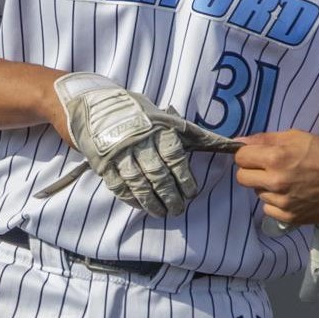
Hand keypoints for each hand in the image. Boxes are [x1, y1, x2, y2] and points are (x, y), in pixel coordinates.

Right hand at [37, 73, 241, 215]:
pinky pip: (118, 185)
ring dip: (151, 202)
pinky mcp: (102, 162)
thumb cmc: (134, 112)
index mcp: (157, 128)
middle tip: (178, 210)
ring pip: (139, 184)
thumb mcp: (163, 117)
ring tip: (161, 213)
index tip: (191, 193)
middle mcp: (139, 141)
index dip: (185, 179)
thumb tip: (228, 144)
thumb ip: (192, 134)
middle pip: (159, 176)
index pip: (175, 159)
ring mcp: (119, 152)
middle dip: (170, 197)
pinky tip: (139, 205)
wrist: (90, 105)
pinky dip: (130, 198)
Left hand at [232, 130, 318, 227]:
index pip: (240, 157)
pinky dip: (276, 202)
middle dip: (251, 171)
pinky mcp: (290, 217)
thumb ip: (265, 139)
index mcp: (276, 158)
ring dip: (266, 187)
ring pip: (257, 193)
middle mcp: (276, 182)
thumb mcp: (297, 136)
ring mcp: (282, 202)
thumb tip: (239, 142)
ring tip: (287, 181)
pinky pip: (269, 209)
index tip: (257, 155)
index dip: (247, 154)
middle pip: (242, 178)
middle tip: (268, 168)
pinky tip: (292, 195)